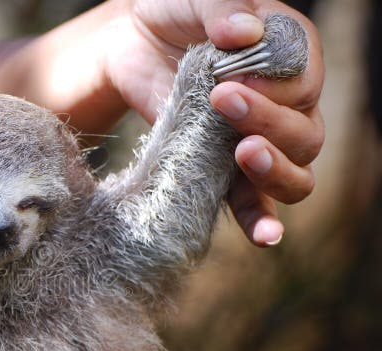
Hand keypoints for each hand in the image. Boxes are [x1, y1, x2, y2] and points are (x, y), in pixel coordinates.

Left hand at [105, 0, 323, 245]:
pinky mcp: (223, 169)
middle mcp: (286, 105)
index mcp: (292, 57)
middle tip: (222, 99)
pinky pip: (255, 204)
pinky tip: (265, 237)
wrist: (134, 40)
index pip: (306, 84)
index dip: (276, 87)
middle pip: (306, 135)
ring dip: (274, 171)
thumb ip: (224, 7)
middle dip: (269, 123)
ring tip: (242, 153)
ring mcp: (258, 142)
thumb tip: (243, 34)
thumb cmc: (175, 10)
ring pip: (295, 175)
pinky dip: (263, 222)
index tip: (230, 76)